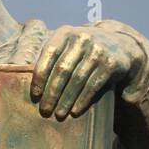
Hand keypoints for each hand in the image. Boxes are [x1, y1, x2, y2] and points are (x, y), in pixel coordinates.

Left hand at [30, 23, 144, 118]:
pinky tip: (75, 111)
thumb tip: (27, 85)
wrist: (121, 47)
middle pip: (62, 69)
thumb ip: (53, 59)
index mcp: (66, 32)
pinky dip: (82, 100)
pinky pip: (93, 85)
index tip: (35, 95)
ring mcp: (98, 49)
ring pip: (77, 79)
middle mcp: (82, 37)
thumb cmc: (84, 52)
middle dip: (52, 92)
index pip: (49, 54)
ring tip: (59, 115)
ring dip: (66, 100)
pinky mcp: (111, 63)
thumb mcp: (69, 47)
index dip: (40, 76)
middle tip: (44, 110)